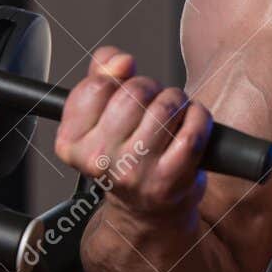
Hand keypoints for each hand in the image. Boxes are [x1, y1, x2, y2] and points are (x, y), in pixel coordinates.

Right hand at [53, 46, 213, 221]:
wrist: (147, 212)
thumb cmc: (126, 158)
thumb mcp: (99, 118)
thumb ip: (101, 77)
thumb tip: (118, 60)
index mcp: (72, 144)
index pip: (98, 86)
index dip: (118, 79)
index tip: (123, 89)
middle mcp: (99, 160)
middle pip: (135, 92)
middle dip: (151, 89)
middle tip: (153, 104)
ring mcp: (134, 171)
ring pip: (165, 106)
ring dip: (177, 101)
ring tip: (172, 116)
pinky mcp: (169, 178)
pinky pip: (192, 130)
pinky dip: (199, 117)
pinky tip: (192, 122)